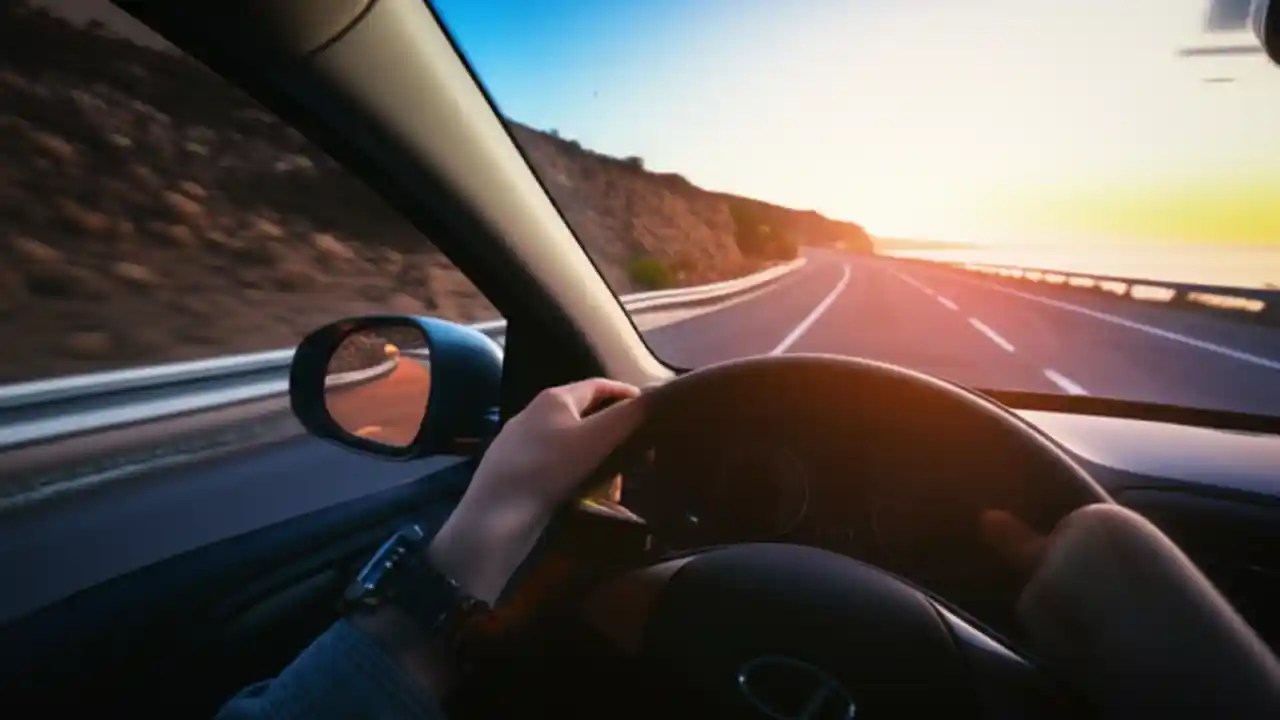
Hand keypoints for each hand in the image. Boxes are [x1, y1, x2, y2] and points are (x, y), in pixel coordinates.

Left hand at [428, 378, 643, 602]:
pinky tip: (586, 497)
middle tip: (639, 457)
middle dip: (615, 435)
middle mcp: (535, 413)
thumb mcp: (596, 439)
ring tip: (615, 488)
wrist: (494, 518)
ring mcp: (522, 443)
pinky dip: (578, 476)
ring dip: (599, 461)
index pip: (600, 385)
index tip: (653, 413)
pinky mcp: (515, 471)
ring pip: (573, 444)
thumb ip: (629, 416)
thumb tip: (661, 394)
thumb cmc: (548, 469)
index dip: (628, 395)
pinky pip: (557, 466)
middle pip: (587, 416)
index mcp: (554, 398)